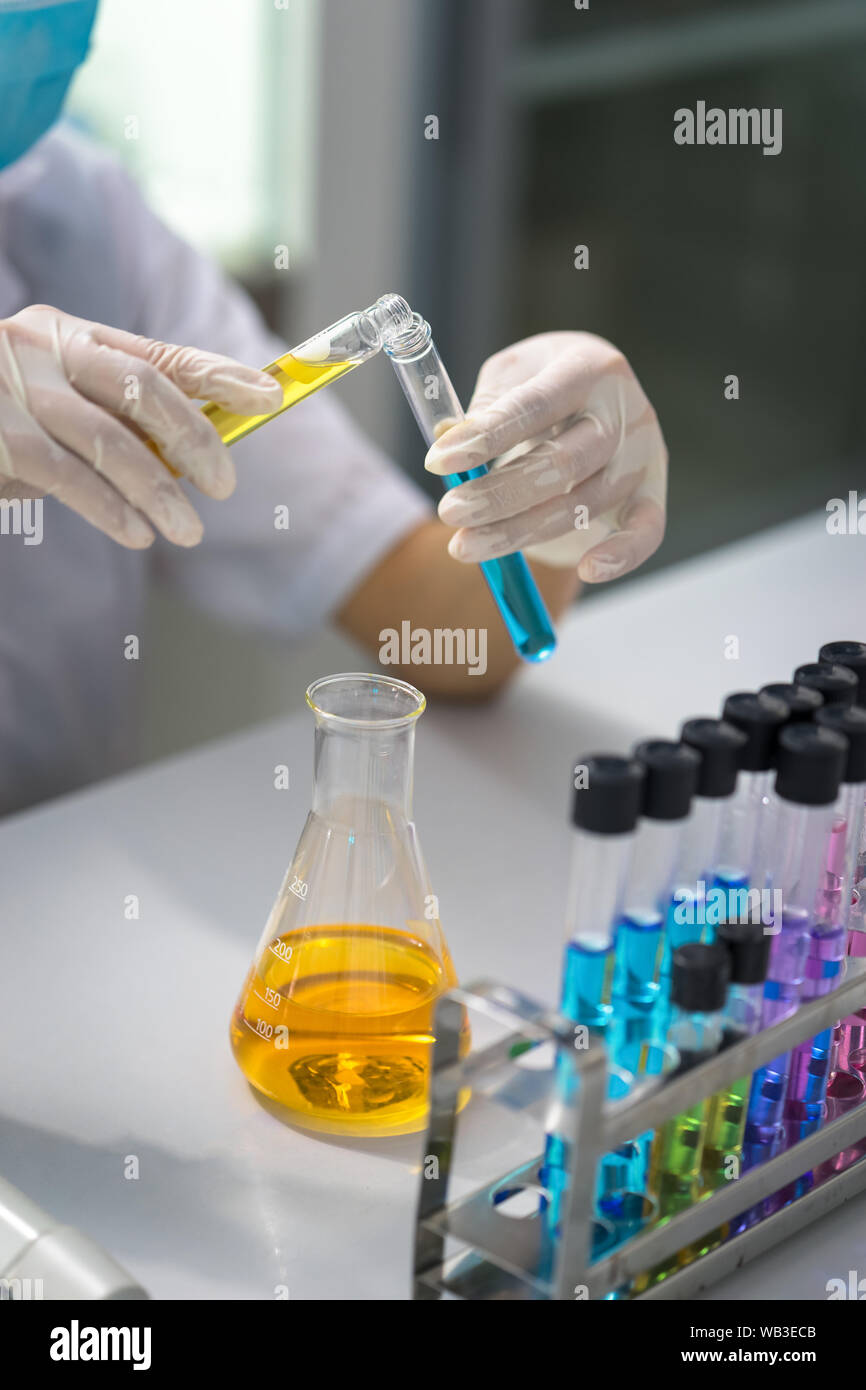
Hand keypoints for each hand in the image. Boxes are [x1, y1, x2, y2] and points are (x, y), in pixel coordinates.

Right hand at [0, 305, 281, 546]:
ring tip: (188, 530)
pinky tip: (138, 534)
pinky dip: (112, 510)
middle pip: (144, 388)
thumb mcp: (55, 406)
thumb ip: (114, 416)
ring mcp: (14, 389)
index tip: (271, 397)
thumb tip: (198, 452)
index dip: (220, 374)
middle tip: (226, 484)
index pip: (160, 353)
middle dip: (197, 437)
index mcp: (68, 335)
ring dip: (160, 491)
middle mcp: (42, 349)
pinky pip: (68, 476)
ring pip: (110, 439)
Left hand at [424, 331, 666, 580]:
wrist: (594, 393)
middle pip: (563, 463)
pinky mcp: (652, 493)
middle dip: (499, 494)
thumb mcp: (511, 376)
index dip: (486, 436)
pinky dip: (622, 555)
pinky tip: (588, 570)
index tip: (437, 460)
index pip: (535, 405)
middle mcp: (624, 411)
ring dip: (521, 532)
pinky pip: (647, 531)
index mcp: (586, 368)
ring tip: (465, 546)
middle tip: (449, 511)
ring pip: (584, 505)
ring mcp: (643, 454)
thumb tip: (447, 439)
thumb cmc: (541, 385)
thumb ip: (484, 407)